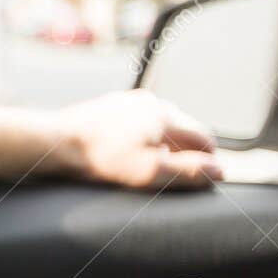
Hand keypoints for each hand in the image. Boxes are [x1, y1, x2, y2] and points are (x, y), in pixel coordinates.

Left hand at [53, 89, 222, 189]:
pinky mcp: (111, 106)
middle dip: (187, 151)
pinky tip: (130, 153)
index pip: (204, 136)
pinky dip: (143, 137)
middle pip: (184, 128)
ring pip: (161, 124)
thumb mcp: (150, 172)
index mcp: (166, 115)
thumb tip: (219, 172)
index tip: (206, 177)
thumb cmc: (103, 159)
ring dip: (165, 143)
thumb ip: (188, 172)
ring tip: (154, 165)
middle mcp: (151, 101)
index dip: (209, 159)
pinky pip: (139, 121)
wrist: (57, 142)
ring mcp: (130, 101)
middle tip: (180, 174)